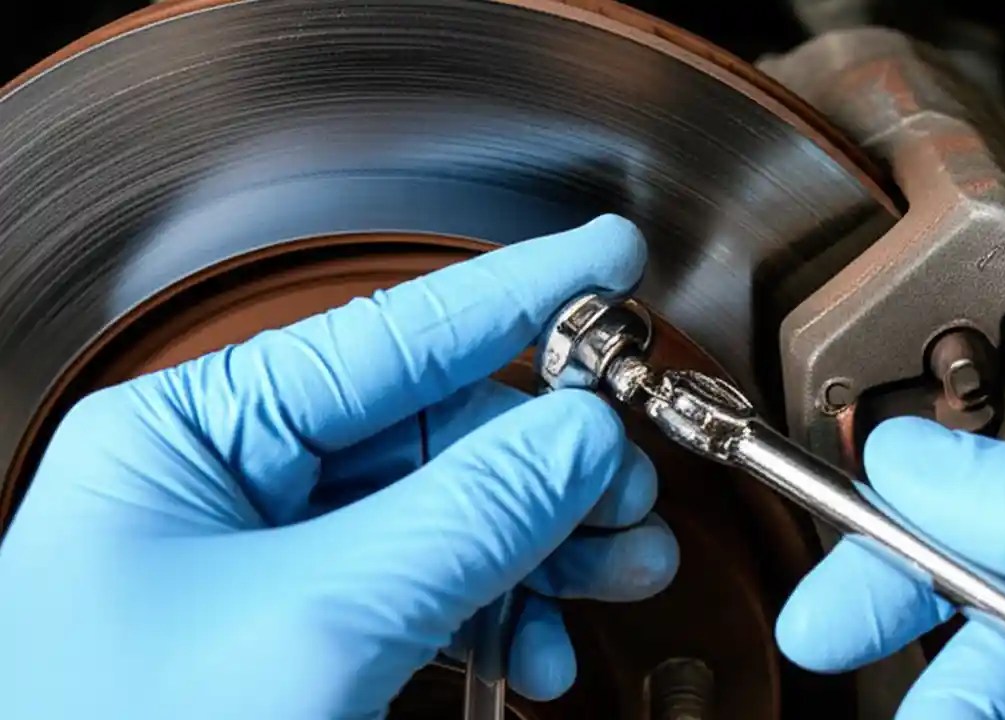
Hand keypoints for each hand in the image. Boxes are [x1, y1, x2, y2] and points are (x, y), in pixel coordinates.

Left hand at [0, 215, 678, 718]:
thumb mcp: (318, 627)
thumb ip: (465, 518)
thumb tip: (578, 439)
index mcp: (192, 437)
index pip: (391, 331)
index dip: (521, 291)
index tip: (611, 253)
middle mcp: (229, 483)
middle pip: (434, 430)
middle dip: (549, 463)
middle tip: (632, 488)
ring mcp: (267, 563)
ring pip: (444, 515)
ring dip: (544, 545)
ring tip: (624, 571)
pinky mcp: (299, 633)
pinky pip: (424, 590)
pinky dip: (497, 614)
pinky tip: (537, 650)